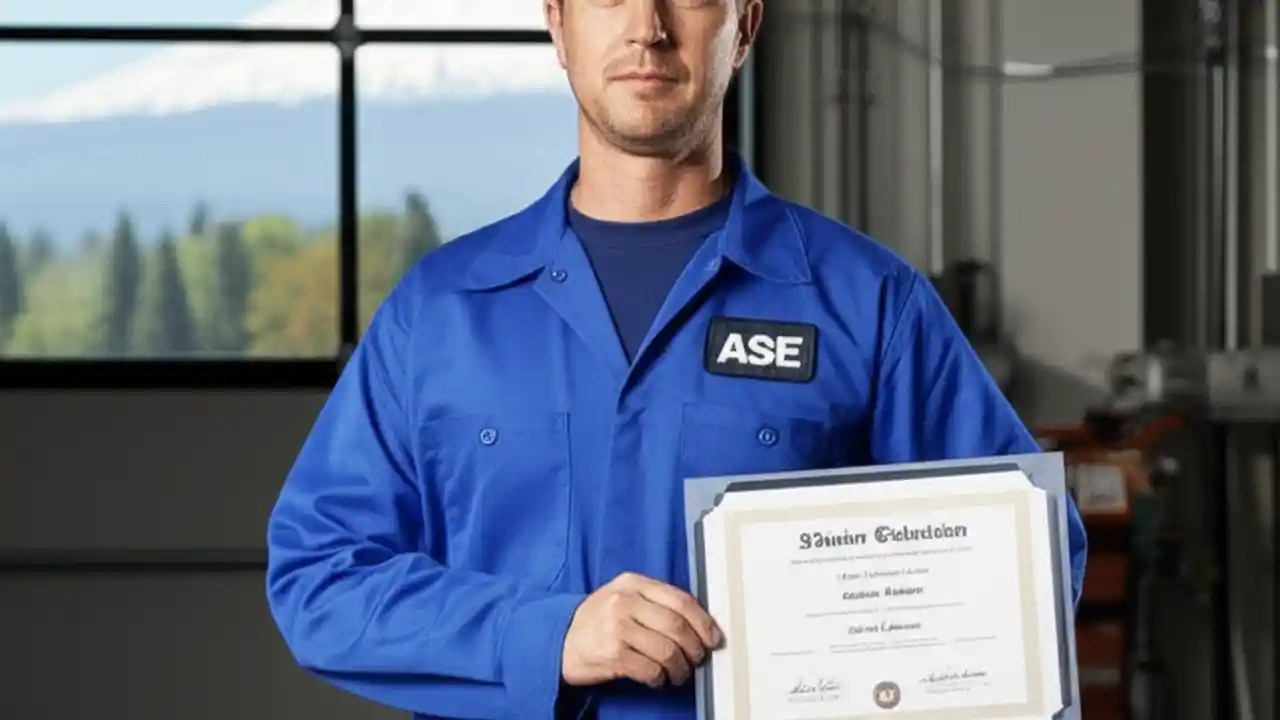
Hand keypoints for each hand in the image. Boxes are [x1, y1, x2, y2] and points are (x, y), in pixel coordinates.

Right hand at [561, 571, 722, 688]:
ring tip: (678, 674)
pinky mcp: (613, 655)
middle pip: (677, 627)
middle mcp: (625, 601)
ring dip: (680, 668)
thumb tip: (698, 622)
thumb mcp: (623, 597)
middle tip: (697, 659)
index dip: (703, 622)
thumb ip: (655, 602)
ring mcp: (617, 628)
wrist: (560, 640)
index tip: (713, 638)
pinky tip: (657, 678)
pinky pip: (651, 670)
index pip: (680, 600)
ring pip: (667, 651)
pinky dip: (660, 678)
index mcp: (633, 583)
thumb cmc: (598, 620)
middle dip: (694, 648)